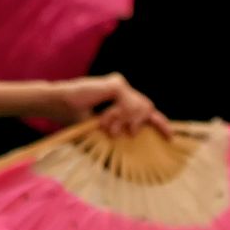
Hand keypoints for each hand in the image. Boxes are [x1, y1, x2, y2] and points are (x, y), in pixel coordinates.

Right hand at [45, 74, 173, 137]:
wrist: (59, 106)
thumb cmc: (76, 118)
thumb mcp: (103, 130)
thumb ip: (120, 133)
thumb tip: (133, 145)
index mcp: (122, 103)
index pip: (147, 111)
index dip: (160, 124)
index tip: (170, 137)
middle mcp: (124, 91)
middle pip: (147, 110)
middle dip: (136, 124)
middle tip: (114, 131)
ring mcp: (121, 86)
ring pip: (140, 108)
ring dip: (121, 121)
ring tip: (104, 124)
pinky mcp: (117, 84)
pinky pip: (129, 105)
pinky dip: (117, 115)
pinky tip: (103, 117)